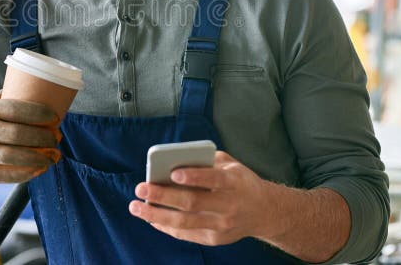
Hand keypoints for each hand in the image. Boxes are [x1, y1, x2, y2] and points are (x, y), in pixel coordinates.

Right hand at [0, 87, 60, 182]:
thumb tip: (28, 99)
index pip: (15, 109)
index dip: (39, 114)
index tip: (54, 117)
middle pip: (17, 134)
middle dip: (42, 138)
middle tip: (57, 139)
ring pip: (11, 156)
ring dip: (36, 159)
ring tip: (52, 157)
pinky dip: (20, 175)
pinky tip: (35, 171)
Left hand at [128, 151, 272, 245]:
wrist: (264, 212)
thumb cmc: (240, 182)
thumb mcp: (231, 165)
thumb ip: (206, 160)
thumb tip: (173, 161)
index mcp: (235, 183)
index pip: (214, 179)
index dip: (194, 177)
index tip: (173, 173)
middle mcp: (229, 206)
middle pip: (193, 203)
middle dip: (163, 195)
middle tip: (141, 187)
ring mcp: (221, 226)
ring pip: (184, 222)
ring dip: (156, 215)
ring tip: (136, 207)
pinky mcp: (214, 239)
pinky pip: (185, 234)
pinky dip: (165, 226)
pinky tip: (150, 218)